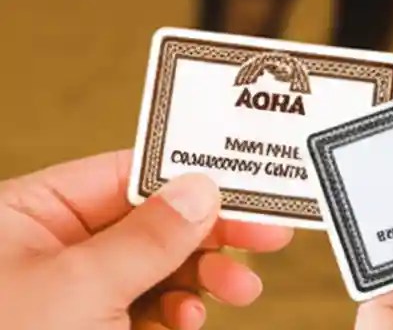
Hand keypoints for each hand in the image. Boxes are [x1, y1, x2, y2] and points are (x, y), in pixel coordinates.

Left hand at [0, 150, 292, 328]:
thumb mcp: (81, 288)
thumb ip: (148, 237)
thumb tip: (201, 189)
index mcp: (29, 215)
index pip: (123, 174)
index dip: (190, 176)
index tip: (249, 186)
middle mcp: (51, 247)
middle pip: (151, 220)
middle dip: (209, 234)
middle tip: (268, 237)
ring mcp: (72, 293)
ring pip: (158, 267)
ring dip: (205, 277)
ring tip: (241, 289)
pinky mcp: (90, 328)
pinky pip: (149, 306)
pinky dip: (179, 311)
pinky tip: (190, 319)